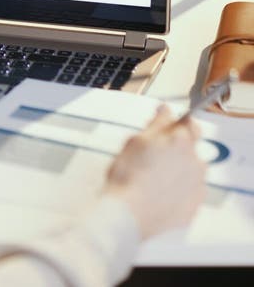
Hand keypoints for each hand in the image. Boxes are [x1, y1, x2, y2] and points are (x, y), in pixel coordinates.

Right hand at [105, 105, 205, 238]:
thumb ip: (156, 123)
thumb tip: (165, 109)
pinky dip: (179, 191)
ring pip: (190, 171)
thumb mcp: (135, 141)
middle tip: (155, 156)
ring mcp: (197, 187)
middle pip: (191, 148)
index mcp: (181, 142)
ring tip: (155, 179)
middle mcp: (195, 162)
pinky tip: (160, 194)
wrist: (127, 216)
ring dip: (179, 170)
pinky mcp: (193, 207)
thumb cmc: (128, 177)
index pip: (190, 123)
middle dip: (177, 149)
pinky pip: (189, 193)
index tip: (167, 129)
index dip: (178, 125)